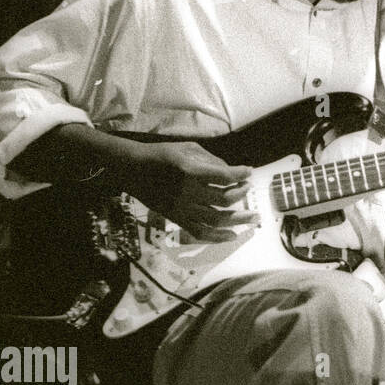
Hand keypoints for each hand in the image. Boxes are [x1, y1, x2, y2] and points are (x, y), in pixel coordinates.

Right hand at [126, 142, 255, 241]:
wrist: (131, 169)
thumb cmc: (161, 154)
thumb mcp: (187, 148)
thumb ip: (211, 159)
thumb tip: (230, 171)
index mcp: (190, 171)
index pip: (224, 176)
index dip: (240, 174)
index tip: (248, 172)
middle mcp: (187, 192)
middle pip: (224, 200)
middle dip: (242, 194)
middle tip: (248, 188)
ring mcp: (181, 208)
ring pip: (216, 219)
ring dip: (238, 219)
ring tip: (253, 217)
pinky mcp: (175, 218)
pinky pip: (199, 233)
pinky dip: (217, 237)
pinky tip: (232, 235)